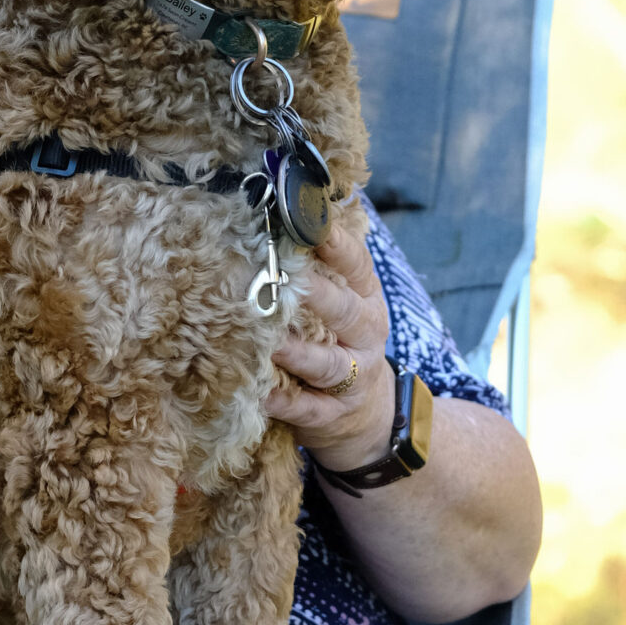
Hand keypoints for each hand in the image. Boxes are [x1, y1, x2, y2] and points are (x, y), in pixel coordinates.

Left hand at [265, 213, 396, 466]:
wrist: (367, 416)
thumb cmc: (340, 342)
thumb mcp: (344, 302)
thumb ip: (322, 267)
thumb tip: (289, 208)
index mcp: (366, 300)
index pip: (357, 267)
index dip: (337, 246)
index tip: (312, 225)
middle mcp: (365, 335)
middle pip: (345, 312)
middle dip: (318, 295)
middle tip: (284, 279)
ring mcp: (354, 378)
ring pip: (327, 364)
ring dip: (296, 352)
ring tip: (267, 340)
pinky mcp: (333, 415)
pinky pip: (307, 408)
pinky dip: (283, 401)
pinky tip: (258, 392)